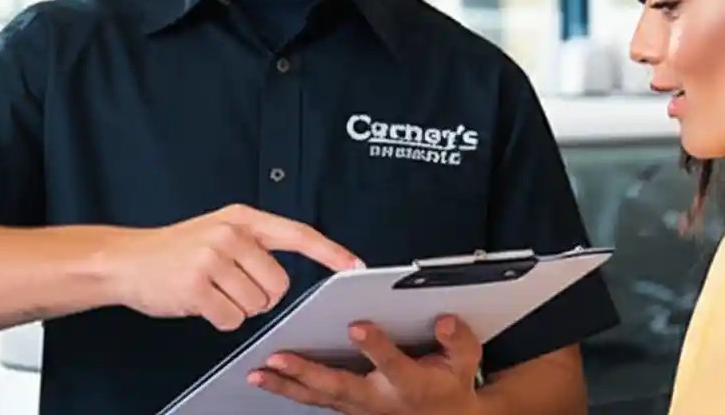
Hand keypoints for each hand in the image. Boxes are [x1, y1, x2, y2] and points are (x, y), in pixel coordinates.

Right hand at [104, 204, 361, 330]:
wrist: (128, 260)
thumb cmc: (178, 251)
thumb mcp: (220, 231)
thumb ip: (254, 245)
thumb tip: (287, 274)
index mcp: (242, 218)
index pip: (298, 234)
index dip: (330, 251)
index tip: (354, 265)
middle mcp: (230, 234)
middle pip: (279, 284)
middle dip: (261, 296)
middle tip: (232, 287)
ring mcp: (212, 258)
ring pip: (256, 305)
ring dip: (237, 308)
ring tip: (211, 290)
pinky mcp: (196, 286)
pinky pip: (231, 319)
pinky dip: (220, 319)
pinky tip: (200, 302)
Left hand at [249, 315, 482, 414]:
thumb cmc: (451, 386)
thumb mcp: (467, 362)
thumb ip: (458, 340)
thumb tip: (443, 319)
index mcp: (411, 385)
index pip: (392, 364)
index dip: (375, 346)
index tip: (356, 325)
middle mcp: (380, 400)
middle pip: (339, 387)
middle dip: (307, 372)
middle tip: (278, 356)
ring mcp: (360, 407)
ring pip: (318, 398)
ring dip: (286, 386)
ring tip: (257, 371)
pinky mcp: (348, 407)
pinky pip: (315, 400)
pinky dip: (289, 389)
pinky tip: (266, 376)